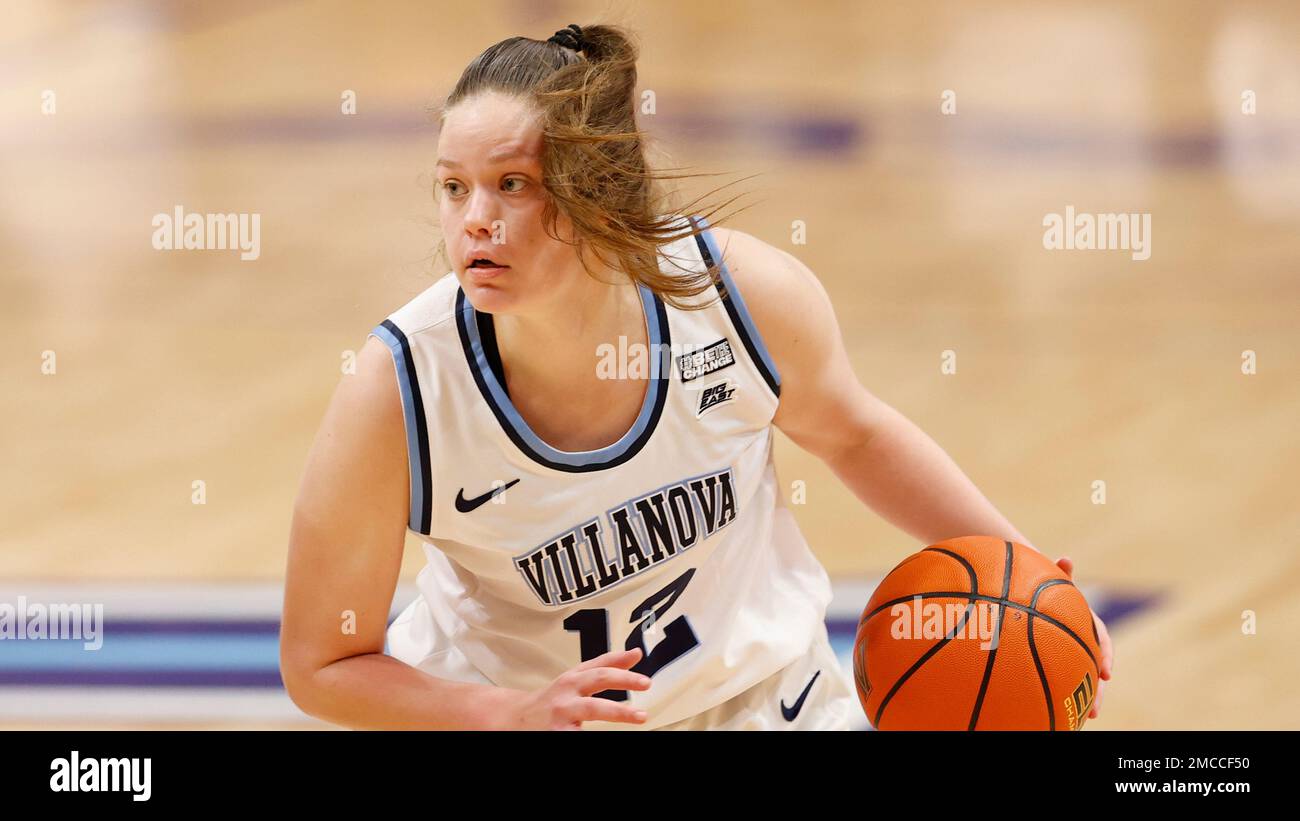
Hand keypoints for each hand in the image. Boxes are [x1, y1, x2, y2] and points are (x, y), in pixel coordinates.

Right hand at [493, 647, 651, 729]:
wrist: (515, 718)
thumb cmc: (551, 700)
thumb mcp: (575, 680)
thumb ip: (604, 667)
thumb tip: (635, 654)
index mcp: (573, 678)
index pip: (600, 665)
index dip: (622, 663)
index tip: (642, 667)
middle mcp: (568, 692)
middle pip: (598, 680)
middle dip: (624, 681)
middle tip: (646, 685)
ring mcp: (562, 712)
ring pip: (592, 707)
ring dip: (618, 711)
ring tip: (639, 716)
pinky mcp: (557, 732)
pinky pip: (579, 731)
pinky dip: (594, 731)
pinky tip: (613, 732)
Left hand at [1056, 556, 1112, 720]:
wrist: (1035, 594)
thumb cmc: (1045, 587)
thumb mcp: (1053, 581)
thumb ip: (1061, 574)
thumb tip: (1066, 558)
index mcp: (1087, 622)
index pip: (1101, 639)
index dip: (1105, 656)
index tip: (1106, 673)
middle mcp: (1083, 640)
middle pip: (1094, 669)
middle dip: (1097, 691)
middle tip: (1096, 709)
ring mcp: (1072, 651)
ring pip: (1081, 679)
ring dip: (1084, 700)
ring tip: (1084, 719)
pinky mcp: (1059, 661)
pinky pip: (1061, 679)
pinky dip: (1060, 694)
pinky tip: (1051, 712)